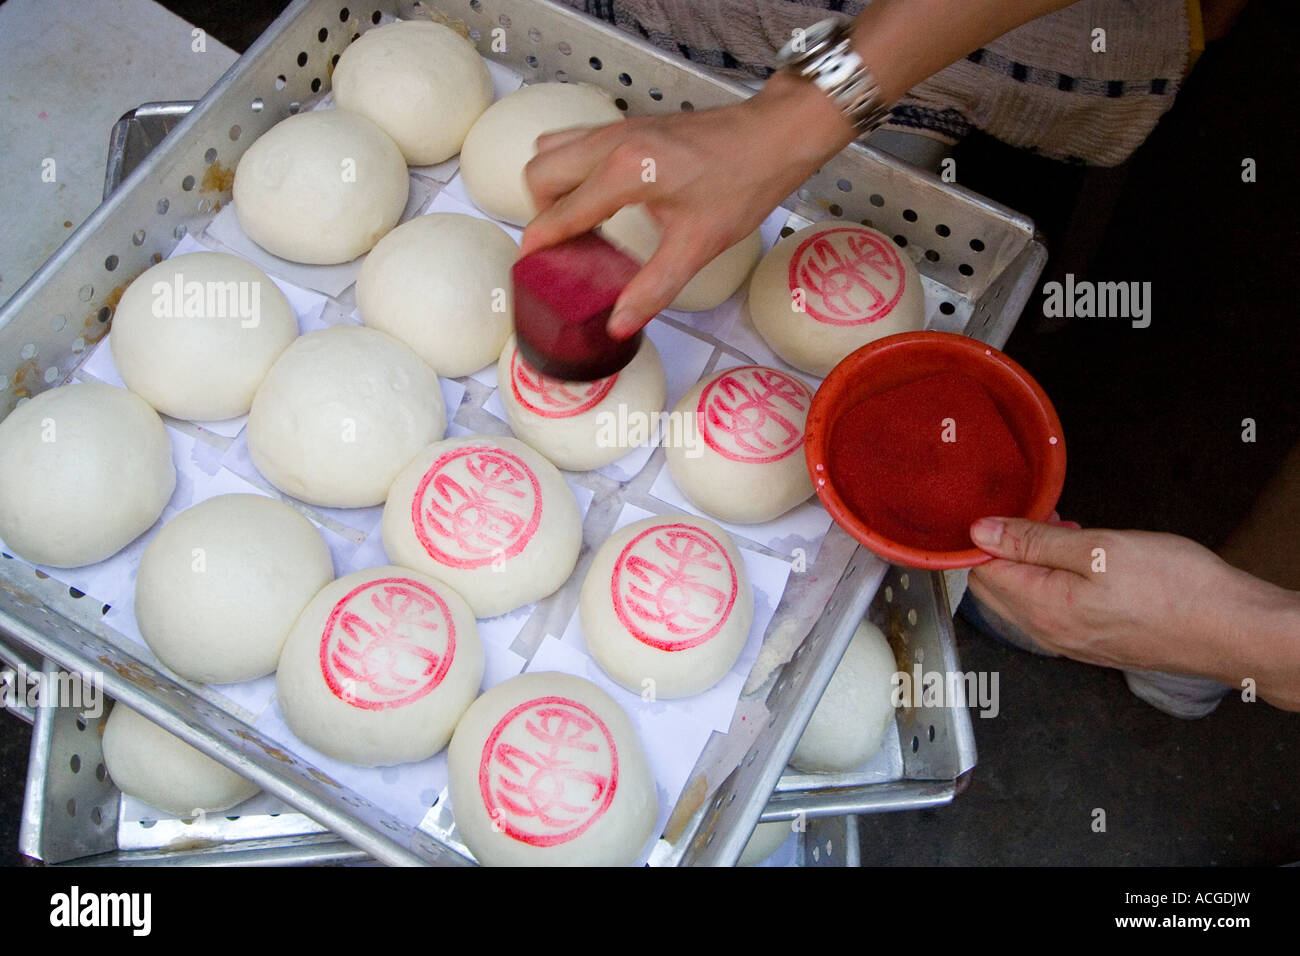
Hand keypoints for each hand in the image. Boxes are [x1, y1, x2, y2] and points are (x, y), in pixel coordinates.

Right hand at [520, 73, 852, 339]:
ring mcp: (618, 127)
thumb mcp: (697, 245)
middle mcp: (611, 143)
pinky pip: (577, 141)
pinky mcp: (630, 124)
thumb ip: (653, 287)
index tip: (531, 268)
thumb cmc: (742, 183)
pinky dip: (573, 169)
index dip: (539, 245)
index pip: (559, 212)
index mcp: (622, 172)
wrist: (774, 136)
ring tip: (580, 223)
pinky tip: (602, 199)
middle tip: (565, 246)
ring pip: (553, 150)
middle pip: (539, 172)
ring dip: (553, 186)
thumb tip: (618, 325)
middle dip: (541, 211)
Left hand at [967, 517, 1250, 680]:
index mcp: (1041, 609)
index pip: (980, 572)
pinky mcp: (1093, 643)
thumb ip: (1033, 540)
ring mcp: (1071, 642)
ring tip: (1060, 529)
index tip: (1000, 510)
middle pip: (996, 588)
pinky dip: (1053, 580)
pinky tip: (1078, 558)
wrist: (1233, 630)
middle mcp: (1048, 633)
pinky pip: (1052, 609)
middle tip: (1032, 515)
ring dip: (1031, 562)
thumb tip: (981, 532)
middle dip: (1003, 549)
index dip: (983, 536)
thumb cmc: (1176, 590)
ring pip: (1025, 597)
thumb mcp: (1098, 547)